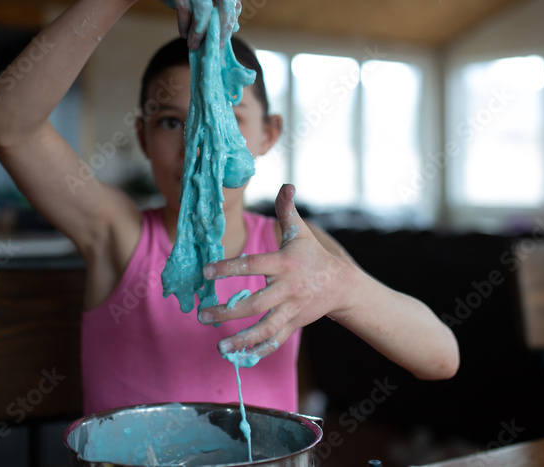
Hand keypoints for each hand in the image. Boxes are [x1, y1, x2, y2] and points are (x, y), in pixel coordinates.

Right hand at [117, 0, 239, 48]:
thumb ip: (215, 5)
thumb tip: (233, 28)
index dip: (231, 19)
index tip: (224, 37)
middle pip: (224, 1)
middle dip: (221, 27)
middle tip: (216, 45)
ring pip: (204, 7)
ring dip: (199, 30)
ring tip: (194, 43)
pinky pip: (185, 7)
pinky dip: (185, 24)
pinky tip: (183, 32)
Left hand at [199, 184, 353, 357]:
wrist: (341, 286)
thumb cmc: (313, 255)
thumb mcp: (301, 232)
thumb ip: (288, 210)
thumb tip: (286, 185)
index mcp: (285, 264)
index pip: (254, 265)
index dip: (230, 267)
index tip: (206, 272)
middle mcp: (287, 289)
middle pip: (256, 304)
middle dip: (228, 312)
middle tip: (203, 315)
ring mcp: (291, 310)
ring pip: (265, 329)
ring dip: (242, 339)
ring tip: (220, 346)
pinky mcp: (293, 325)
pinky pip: (275, 341)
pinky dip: (258, 351)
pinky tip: (239, 357)